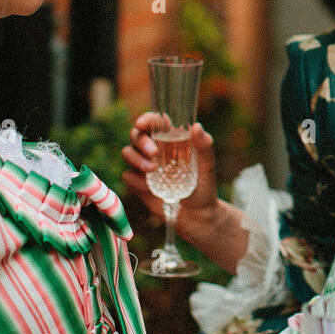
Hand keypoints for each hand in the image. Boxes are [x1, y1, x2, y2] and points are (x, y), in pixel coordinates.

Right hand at [121, 115, 218, 237]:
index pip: (153, 122)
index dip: (146, 119)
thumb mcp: (207, 165)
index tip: (143, 123)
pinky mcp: (138, 183)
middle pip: (136, 135)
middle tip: (155, 152)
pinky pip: (127, 175)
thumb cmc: (204, 185)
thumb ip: (204, 145)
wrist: (197, 214)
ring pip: (127, 152)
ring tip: (153, 170)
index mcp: (170, 139)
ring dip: (136, 159)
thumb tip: (195, 126)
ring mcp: (144, 165)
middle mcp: (154, 149)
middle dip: (141, 140)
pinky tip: (149, 188)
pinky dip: (135, 180)